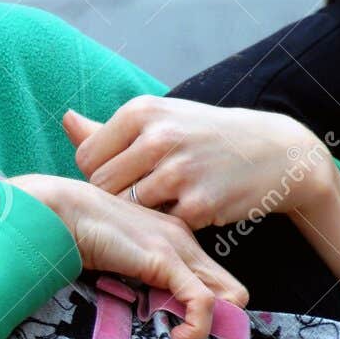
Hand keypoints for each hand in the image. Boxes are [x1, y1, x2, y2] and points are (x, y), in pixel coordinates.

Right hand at [8, 172, 247, 338]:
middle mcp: (183, 239)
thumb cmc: (73, 235)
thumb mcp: (113, 261)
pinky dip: (196, 328)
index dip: (210, 312)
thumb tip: (140, 310)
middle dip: (220, 324)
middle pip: (231, 290)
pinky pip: (202, 302)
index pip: (212, 279)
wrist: (57, 210)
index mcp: (172, 237)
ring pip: (228, 297)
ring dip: (210, 329)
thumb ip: (133, 278)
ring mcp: (178, 247)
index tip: (185, 334)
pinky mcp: (166, 260)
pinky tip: (175, 338)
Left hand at [62, 98, 334, 229]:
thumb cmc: (204, 136)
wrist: (274, 152)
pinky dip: (171, 223)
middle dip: (118, 197)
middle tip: (145, 194)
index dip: (101, 175)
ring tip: (165, 201)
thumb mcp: (160, 120)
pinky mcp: (198, 204)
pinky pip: (161, 226)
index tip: (126, 176)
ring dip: (142, 213)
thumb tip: (64, 120)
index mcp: (141, 112)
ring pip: (128, 209)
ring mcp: (179, 172)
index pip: (87, 159)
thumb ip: (108, 130)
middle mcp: (158, 137)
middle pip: (102, 187)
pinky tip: (190, 209)